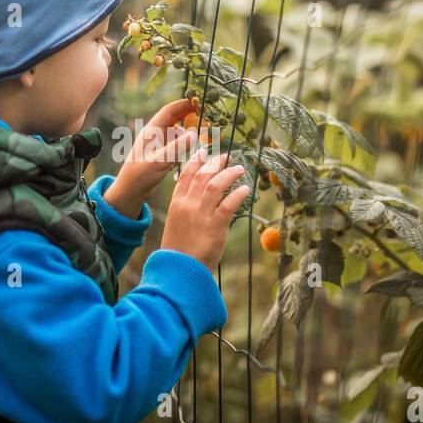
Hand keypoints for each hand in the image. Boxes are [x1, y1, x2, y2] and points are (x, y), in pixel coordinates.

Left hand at [102, 97, 199, 219]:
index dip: (183, 104)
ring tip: (200, 138)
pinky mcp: (159, 154)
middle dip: (187, 115)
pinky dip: (182, 145)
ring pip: (175, 133)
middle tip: (204, 114)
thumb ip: (176, 148)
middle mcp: (154, 135)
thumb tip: (194, 134)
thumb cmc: (139, 175)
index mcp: (151, 131)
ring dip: (186, 133)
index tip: (198, 101)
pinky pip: (174, 145)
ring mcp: (157, 144)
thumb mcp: (159, 161)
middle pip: (173, 119)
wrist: (129, 191)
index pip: (168, 111)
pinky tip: (188, 153)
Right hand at [159, 145, 250, 272]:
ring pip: (216, 184)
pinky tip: (246, 189)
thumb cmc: (179, 253)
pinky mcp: (215, 225)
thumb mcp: (176, 227)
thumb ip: (186, 212)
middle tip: (226, 157)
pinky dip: (238, 194)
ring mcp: (201, 214)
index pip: (185, 176)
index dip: (195, 162)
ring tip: (239, 169)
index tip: (203, 152)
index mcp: (176, 205)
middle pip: (202, 175)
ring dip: (229, 174)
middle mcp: (187, 205)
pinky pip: (229, 203)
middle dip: (215, 163)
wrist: (179, 270)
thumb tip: (201, 203)